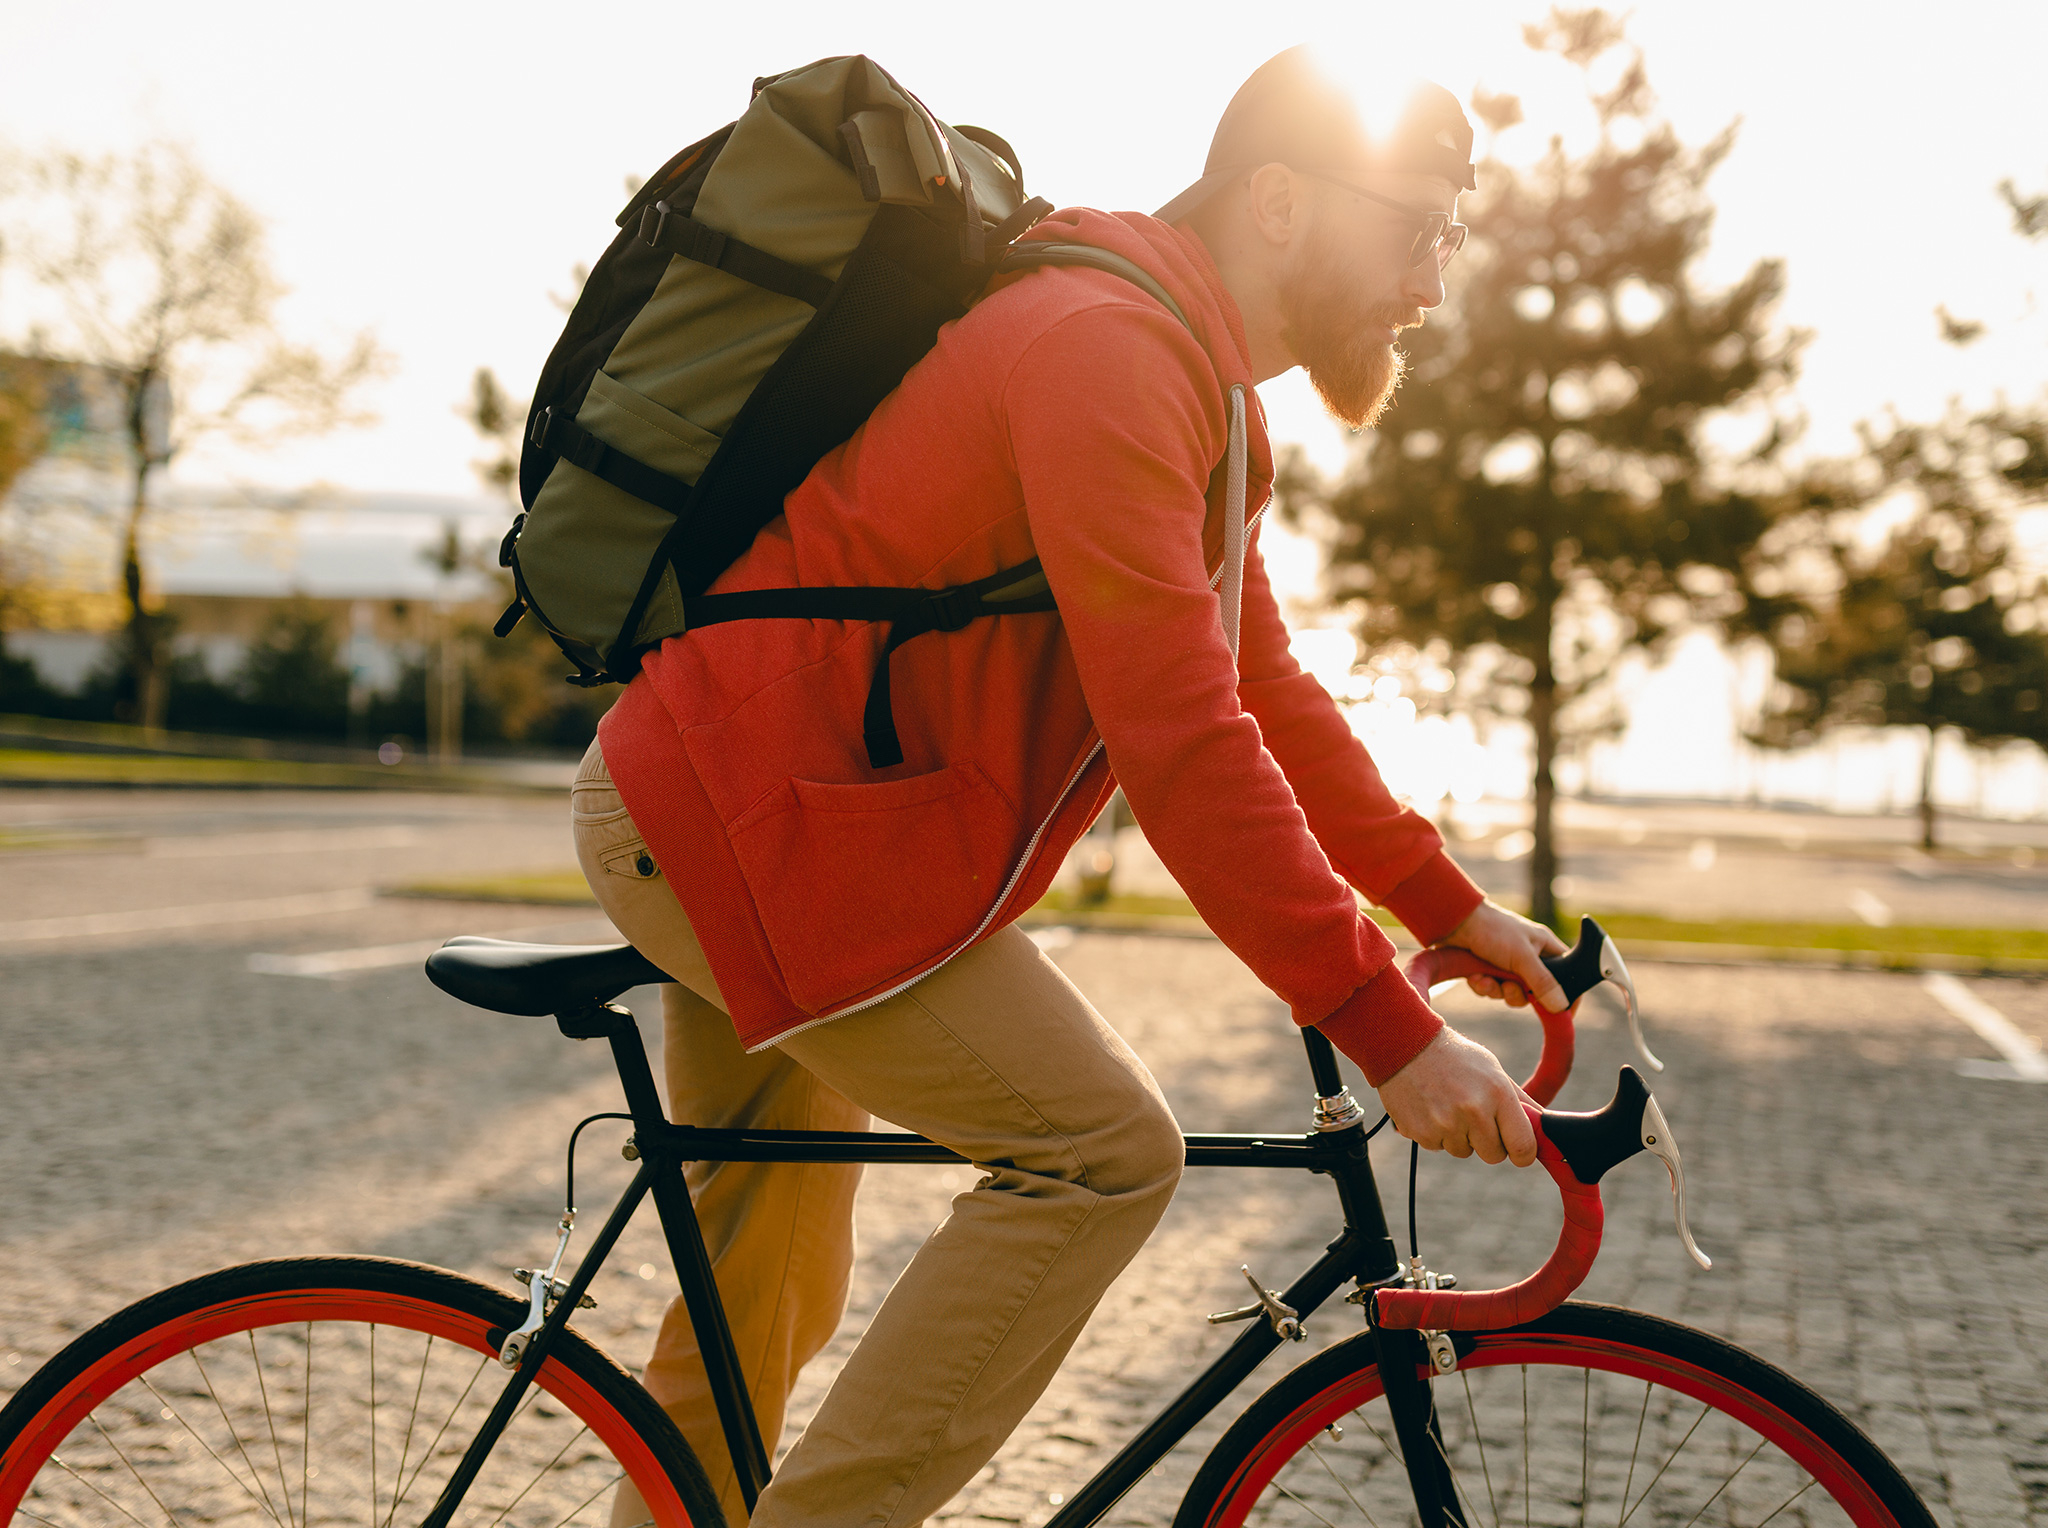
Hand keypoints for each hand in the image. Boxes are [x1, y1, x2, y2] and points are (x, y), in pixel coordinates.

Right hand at [1377, 1026, 1537, 1165]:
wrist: (1405, 1043)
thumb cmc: (1455, 1057)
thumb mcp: (1493, 1070)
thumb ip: (1521, 1102)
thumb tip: (1546, 1127)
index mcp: (1497, 1094)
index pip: (1523, 1147)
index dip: (1522, 1152)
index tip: (1517, 1148)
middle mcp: (1473, 1112)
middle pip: (1494, 1155)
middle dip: (1488, 1142)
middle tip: (1475, 1116)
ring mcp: (1445, 1125)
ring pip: (1464, 1152)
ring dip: (1460, 1136)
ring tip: (1447, 1105)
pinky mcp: (1421, 1133)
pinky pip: (1439, 1147)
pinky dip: (1437, 1133)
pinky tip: (1430, 1108)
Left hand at [1443, 901, 1568, 1011]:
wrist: (1453, 922)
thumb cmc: (1492, 930)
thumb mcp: (1522, 956)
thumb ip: (1542, 982)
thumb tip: (1561, 1007)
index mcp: (1545, 948)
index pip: (1568, 976)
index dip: (1568, 996)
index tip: (1564, 1015)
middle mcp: (1529, 958)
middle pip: (1536, 993)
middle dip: (1518, 994)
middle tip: (1508, 987)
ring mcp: (1508, 965)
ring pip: (1511, 994)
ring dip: (1496, 990)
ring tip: (1485, 978)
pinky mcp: (1487, 971)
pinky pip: (1491, 991)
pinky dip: (1482, 987)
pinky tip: (1474, 977)